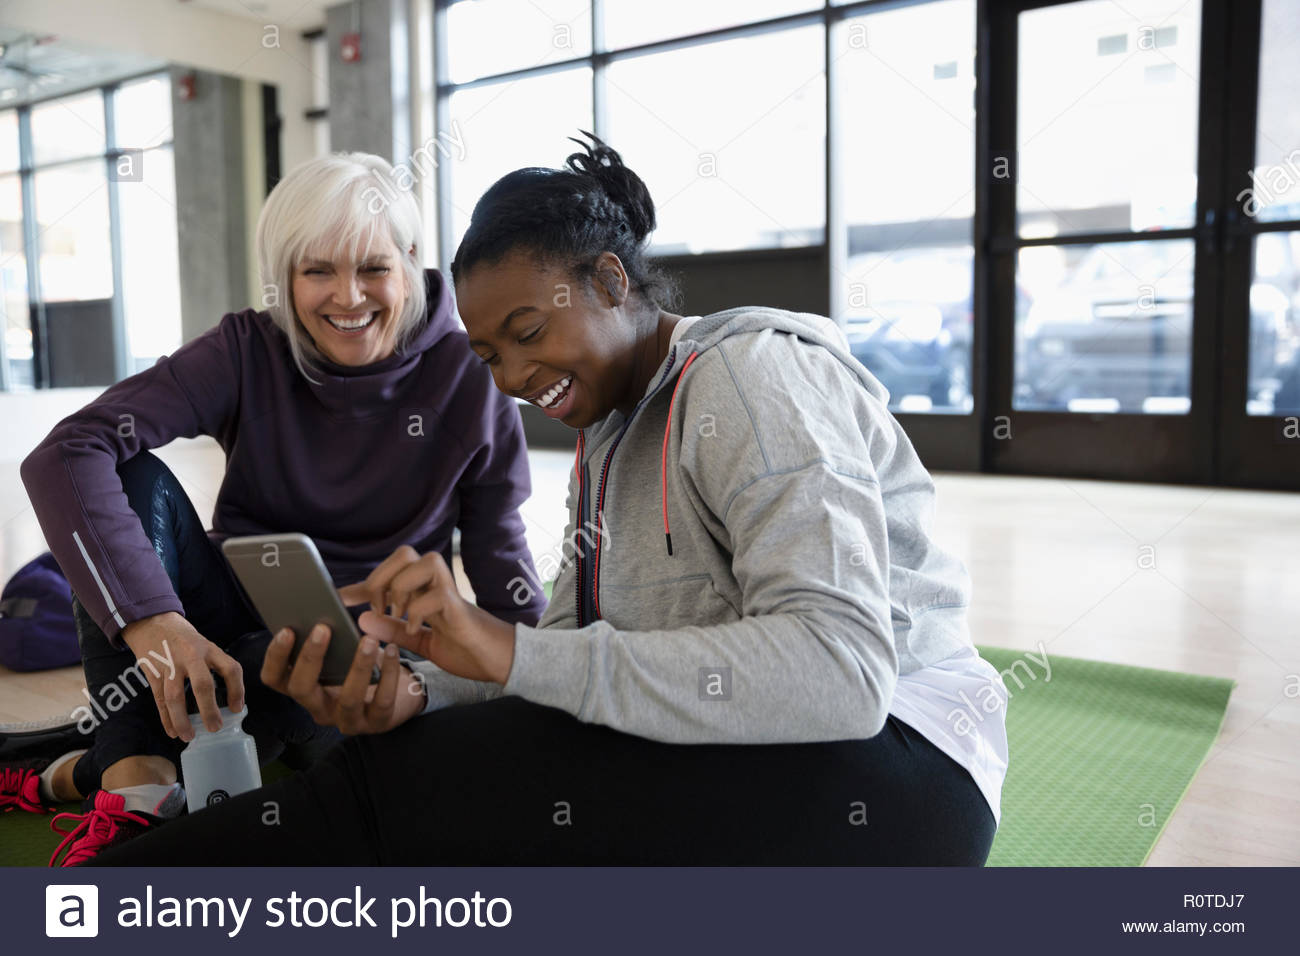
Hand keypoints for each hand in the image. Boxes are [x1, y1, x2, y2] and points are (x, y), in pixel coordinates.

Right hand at [120, 611, 243, 742]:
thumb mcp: (203, 644)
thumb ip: (213, 665)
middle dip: (209, 710)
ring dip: (182, 720)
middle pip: (203, 685)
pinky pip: (159, 700)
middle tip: (215, 727)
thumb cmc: (182, 637)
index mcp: (209, 648)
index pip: (231, 668)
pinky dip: (166, 718)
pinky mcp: (153, 672)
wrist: (151, 620)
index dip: (237, 690)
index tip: (237, 709)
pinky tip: (172, 731)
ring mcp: (170, 664)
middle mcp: (191, 656)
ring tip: (189, 737)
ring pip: (176, 697)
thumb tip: (227, 698)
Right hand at [260, 623, 423, 733]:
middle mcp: (320, 708)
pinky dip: (388, 673)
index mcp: (305, 688)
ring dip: (357, 666)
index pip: (275, 679)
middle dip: (310, 658)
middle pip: (301, 689)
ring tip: (367, 639)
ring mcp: (348, 720)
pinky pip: (382, 700)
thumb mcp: (344, 650)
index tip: (287, 630)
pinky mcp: (377, 722)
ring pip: (347, 699)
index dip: (275, 656)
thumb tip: (325, 608)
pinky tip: (392, 650)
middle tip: (322, 628)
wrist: (403, 692)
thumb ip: (331, 635)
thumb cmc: (364, 665)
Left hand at [338, 546, 515, 683]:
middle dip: (382, 577)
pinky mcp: (459, 607)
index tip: (338, 599)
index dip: (360, 585)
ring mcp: (449, 592)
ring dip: (402, 587)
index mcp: (423, 591)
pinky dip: (418, 612)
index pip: (388, 576)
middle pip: (404, 553)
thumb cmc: (465, 648)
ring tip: (398, 615)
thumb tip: (364, 619)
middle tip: (381, 608)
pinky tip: (416, 629)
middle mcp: (435, 584)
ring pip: (422, 561)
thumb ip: (395, 631)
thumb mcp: (420, 642)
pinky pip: (435, 595)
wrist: (499, 661)